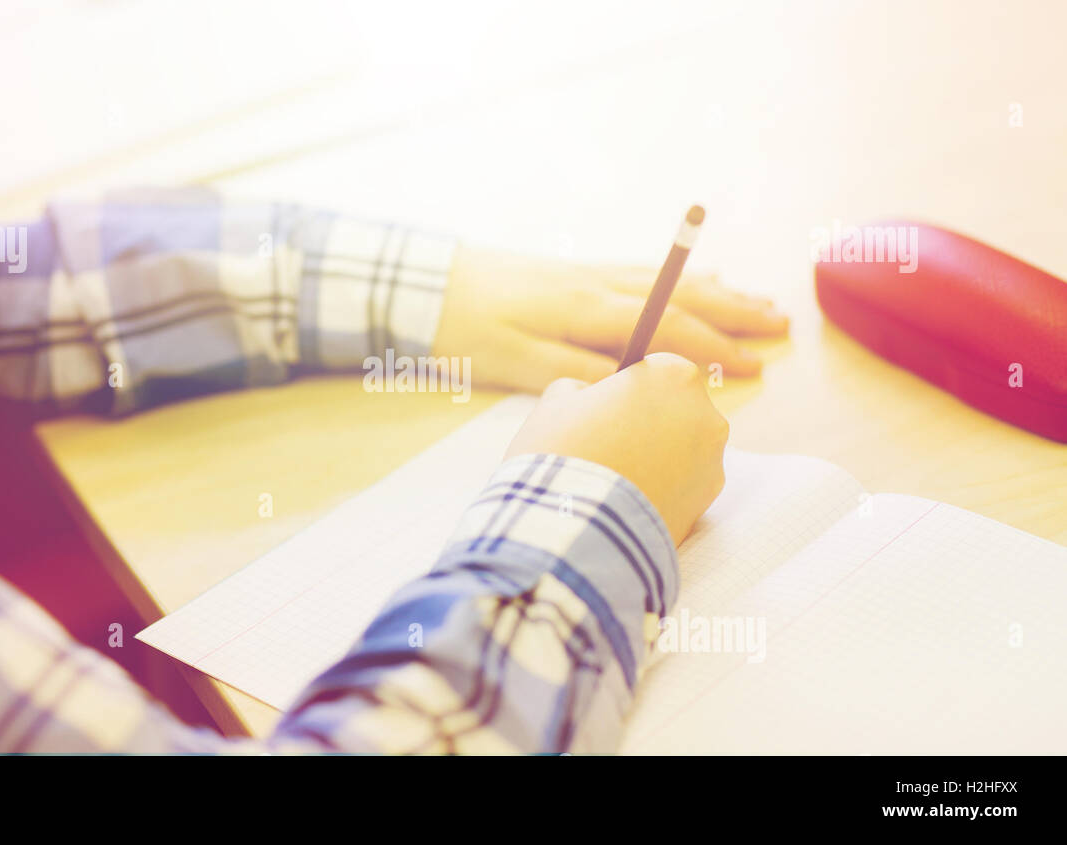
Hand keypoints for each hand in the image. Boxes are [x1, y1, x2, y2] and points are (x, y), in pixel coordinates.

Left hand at [432, 245, 787, 392]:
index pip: (668, 327)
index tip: (754, 367)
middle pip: (680, 295)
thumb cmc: (465, 329)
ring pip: (666, 280)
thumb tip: (634, 387)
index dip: (714, 348)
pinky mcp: (574, 272)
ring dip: (716, 290)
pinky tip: (695, 281)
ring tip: (756, 299)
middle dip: (734, 312)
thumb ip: (576, 374)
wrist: (424, 282)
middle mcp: (597, 285)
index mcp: (587, 310)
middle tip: (782, 324)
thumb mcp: (514, 363)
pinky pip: (642, 273)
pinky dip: (680, 279)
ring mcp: (587, 274)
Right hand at [504, 354, 727, 544]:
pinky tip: (627, 501)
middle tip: (607, 446)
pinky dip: (663, 491)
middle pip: (677, 410)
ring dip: (658, 458)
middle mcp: (706, 414)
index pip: (658, 370)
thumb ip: (582, 388)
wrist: (571, 526)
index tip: (607, 408)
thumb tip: (593, 398)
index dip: (630, 389)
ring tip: (614, 479)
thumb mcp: (557, 401)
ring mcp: (712, 463)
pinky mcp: (707, 505)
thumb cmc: (562, 452)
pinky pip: (684, 488)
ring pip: (683, 450)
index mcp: (672, 376)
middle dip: (650, 423)